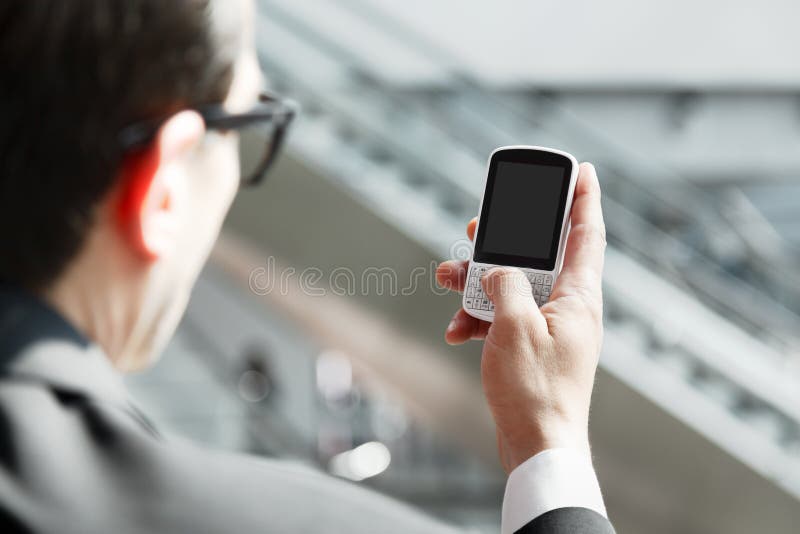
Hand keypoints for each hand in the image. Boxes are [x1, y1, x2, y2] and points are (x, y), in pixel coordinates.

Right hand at [436, 163, 605, 472]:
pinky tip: (459, 331)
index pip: (587, 234)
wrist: (536, 446)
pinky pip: (503, 319)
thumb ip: (506, 285)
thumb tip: (498, 273)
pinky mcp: (531, 348)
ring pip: (512, 286)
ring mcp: (549, 328)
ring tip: (448, 278)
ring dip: (478, 282)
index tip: (582, 169)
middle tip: (482, 224)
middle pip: (539, 256)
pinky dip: (480, 320)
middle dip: (506, 239)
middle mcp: (568, 307)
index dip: (584, 198)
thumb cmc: (535, 390)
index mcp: (579, 296)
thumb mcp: (515, 326)